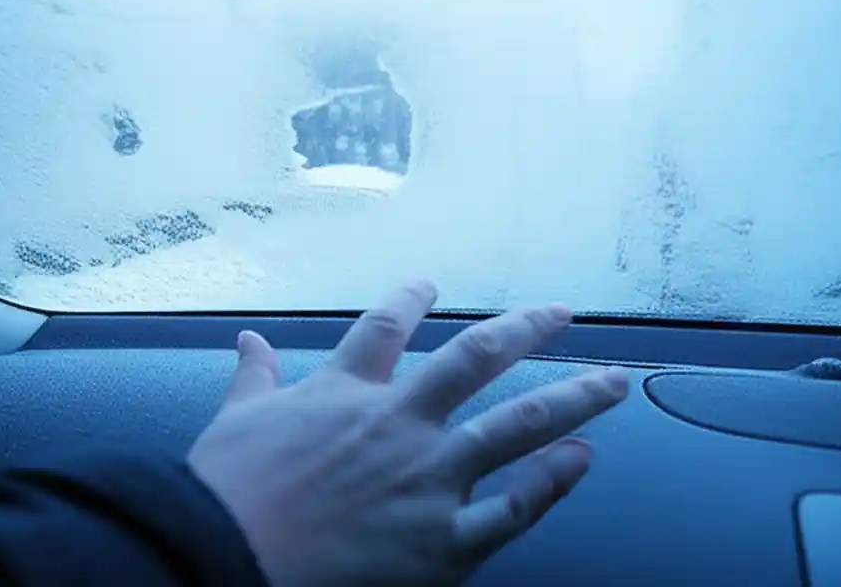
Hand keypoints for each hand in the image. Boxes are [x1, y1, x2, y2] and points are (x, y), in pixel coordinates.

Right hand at [188, 280, 627, 586]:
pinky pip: (513, 507)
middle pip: (475, 359)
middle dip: (524, 331)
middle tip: (560, 314)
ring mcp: (429, 477)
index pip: (385, 329)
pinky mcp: (443, 539)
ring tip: (612, 383)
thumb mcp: (235, 421)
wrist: (229, 555)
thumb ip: (253, 379)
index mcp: (345, 393)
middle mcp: (399, 423)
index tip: (429, 284)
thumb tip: (246, 342)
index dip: (410, 300)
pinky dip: (552, 483)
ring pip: (518, 425)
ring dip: (573, 400)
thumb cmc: (228, 492)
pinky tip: (581, 461)